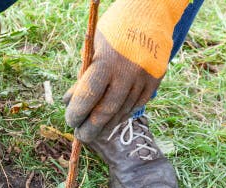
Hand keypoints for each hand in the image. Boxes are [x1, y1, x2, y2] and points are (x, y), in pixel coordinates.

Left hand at [64, 0, 188, 142]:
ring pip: (121, 112)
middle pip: (105, 111)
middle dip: (90, 128)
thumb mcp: (93, 48)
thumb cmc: (114, 31)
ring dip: (105, 126)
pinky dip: (121, 116)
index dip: (77, 113)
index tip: (70, 121)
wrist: (151, 12)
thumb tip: (70, 103)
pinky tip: (111, 121)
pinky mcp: (155, 82)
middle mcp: (127, 73)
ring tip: (94, 131)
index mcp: (107, 61)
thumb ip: (83, 77)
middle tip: (80, 136)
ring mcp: (143, 79)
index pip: (88, 96)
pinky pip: (135, 106)